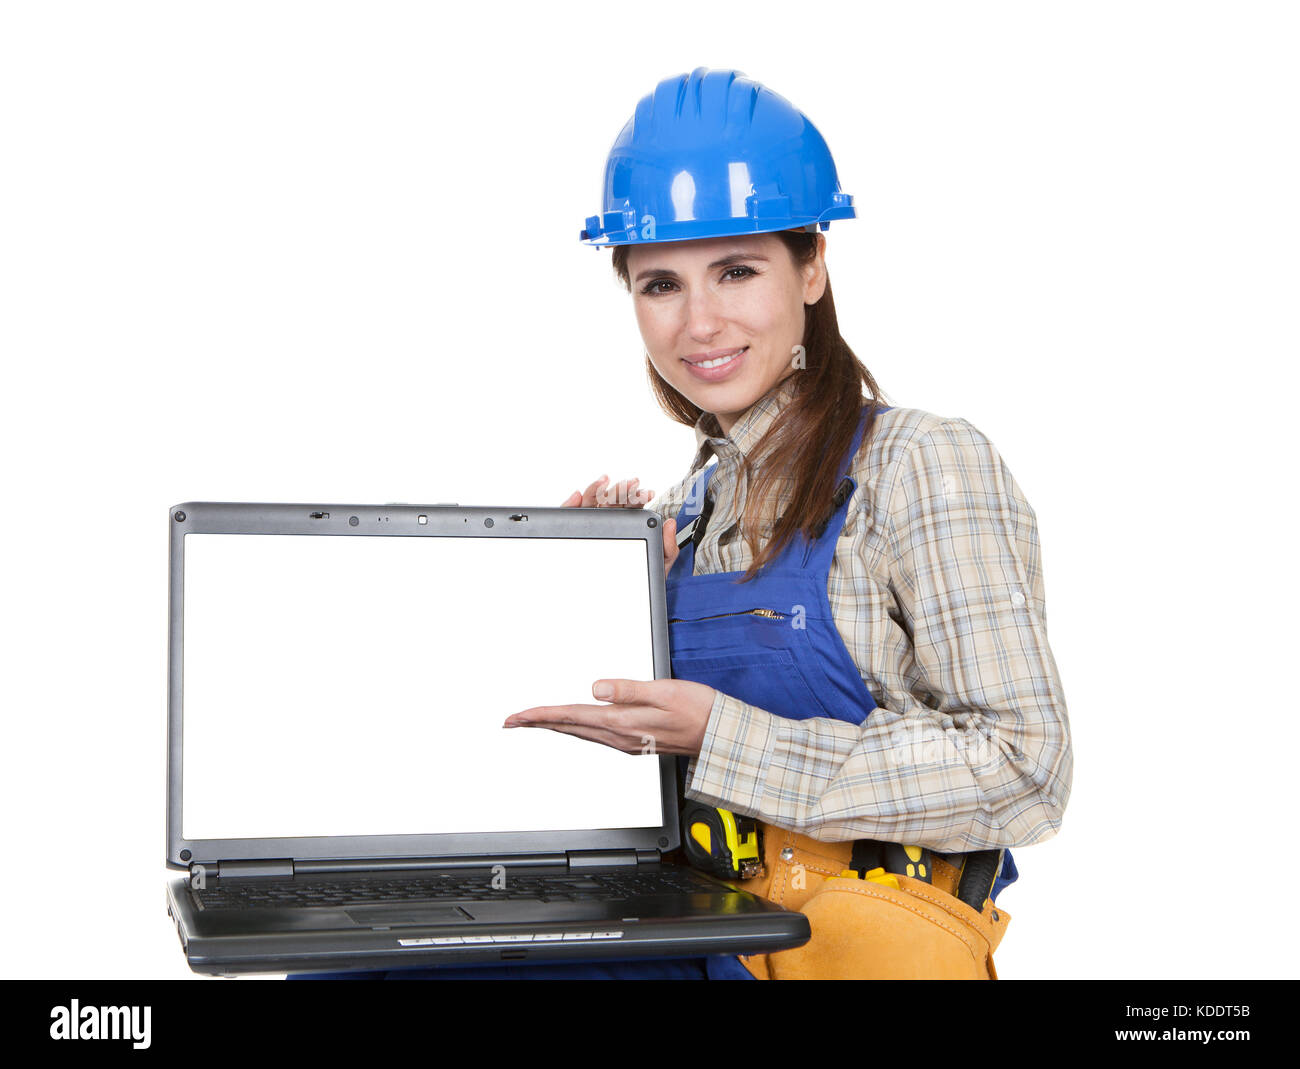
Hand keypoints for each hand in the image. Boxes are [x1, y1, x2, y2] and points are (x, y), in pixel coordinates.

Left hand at [503, 677, 715, 755]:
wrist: (720, 736)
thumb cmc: (698, 710)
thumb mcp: (664, 691)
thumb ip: (628, 690)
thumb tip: (596, 688)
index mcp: (622, 722)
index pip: (571, 716)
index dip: (541, 715)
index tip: (517, 716)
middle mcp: (619, 736)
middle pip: (568, 728)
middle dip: (537, 723)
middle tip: (512, 721)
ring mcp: (626, 742)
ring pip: (579, 733)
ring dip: (553, 726)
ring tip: (533, 721)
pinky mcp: (633, 742)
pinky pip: (593, 736)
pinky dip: (574, 728)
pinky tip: (572, 725)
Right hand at [561, 474, 678, 572]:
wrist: (620, 602)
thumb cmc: (637, 580)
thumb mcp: (658, 565)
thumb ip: (668, 547)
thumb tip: (671, 523)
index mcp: (626, 525)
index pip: (630, 506)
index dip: (638, 496)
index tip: (647, 493)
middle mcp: (607, 523)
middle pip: (610, 501)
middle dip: (621, 490)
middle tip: (631, 486)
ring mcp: (588, 527)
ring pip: (589, 504)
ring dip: (597, 489)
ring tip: (605, 482)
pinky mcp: (571, 534)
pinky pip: (568, 517)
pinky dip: (570, 503)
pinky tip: (578, 495)